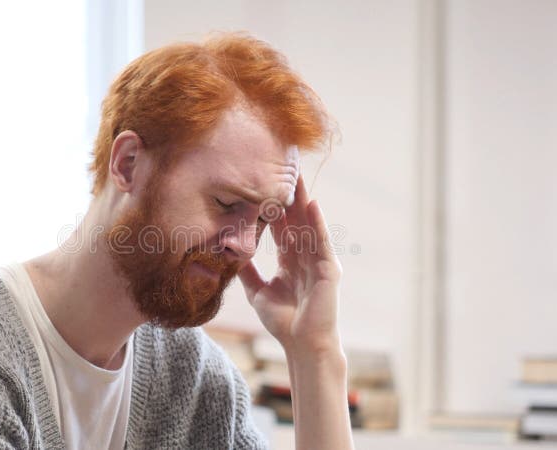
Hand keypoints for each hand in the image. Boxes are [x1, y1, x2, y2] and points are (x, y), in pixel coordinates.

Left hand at [237, 175, 342, 352]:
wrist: (302, 346)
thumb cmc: (284, 322)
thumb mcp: (257, 292)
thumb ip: (247, 272)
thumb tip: (228, 254)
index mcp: (291, 259)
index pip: (282, 225)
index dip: (274, 204)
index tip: (264, 181)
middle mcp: (306, 255)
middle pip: (296, 218)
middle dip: (289, 193)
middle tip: (283, 165)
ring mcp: (319, 260)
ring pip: (309, 224)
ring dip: (303, 199)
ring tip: (297, 174)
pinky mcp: (329, 269)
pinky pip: (322, 241)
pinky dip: (317, 222)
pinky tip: (312, 203)